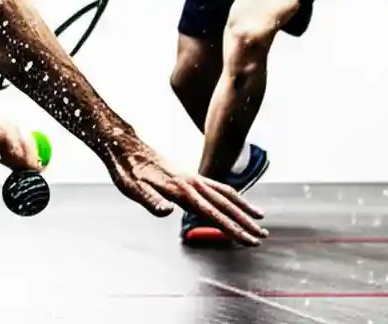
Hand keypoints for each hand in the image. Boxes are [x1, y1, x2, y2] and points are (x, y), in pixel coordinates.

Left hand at [102, 132, 267, 245]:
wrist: (125, 146)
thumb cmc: (126, 170)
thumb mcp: (132, 188)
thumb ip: (150, 200)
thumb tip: (167, 212)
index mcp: (180, 190)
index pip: (212, 214)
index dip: (231, 229)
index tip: (248, 240)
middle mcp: (191, 182)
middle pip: (224, 205)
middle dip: (244, 222)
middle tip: (262, 236)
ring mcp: (191, 177)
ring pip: (224, 193)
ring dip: (243, 207)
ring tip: (260, 218)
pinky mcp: (189, 174)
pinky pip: (216, 185)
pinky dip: (232, 194)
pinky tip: (237, 200)